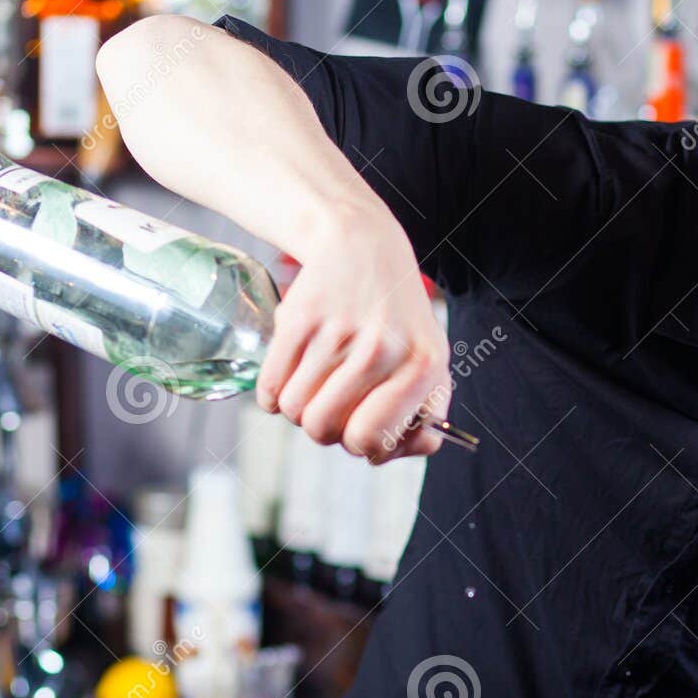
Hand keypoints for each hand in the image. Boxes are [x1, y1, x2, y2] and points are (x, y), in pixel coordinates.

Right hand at [256, 203, 451, 460]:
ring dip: (297, 407)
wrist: (363, 245)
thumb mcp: (427, 360)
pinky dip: (272, 393)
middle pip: (324, 430)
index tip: (358, 428)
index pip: (371, 440)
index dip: (359, 444)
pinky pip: (270, 387)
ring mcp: (337, 332)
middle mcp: (382, 350)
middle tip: (332, 404)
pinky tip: (289, 376)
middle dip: (322, 428)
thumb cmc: (397, 318)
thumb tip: (398, 452)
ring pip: (294, 410)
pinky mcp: (299, 318)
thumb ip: (424, 416)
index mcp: (421, 368)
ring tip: (315, 383)